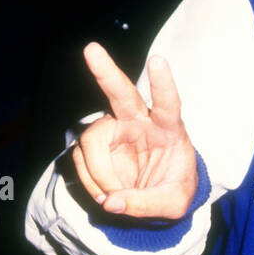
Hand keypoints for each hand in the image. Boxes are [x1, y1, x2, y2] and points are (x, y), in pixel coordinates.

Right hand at [72, 42, 198, 218]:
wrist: (158, 195)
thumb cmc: (174, 189)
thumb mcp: (173, 203)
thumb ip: (146, 204)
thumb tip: (112, 202)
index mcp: (168, 128)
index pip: (168, 103)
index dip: (163, 83)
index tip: (158, 60)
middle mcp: (139, 121)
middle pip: (122, 93)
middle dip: (106, 72)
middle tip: (91, 50)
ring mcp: (114, 130)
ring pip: (92, 138)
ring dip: (97, 172)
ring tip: (111, 196)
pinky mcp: (96, 144)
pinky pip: (80, 158)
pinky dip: (89, 182)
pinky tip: (104, 193)